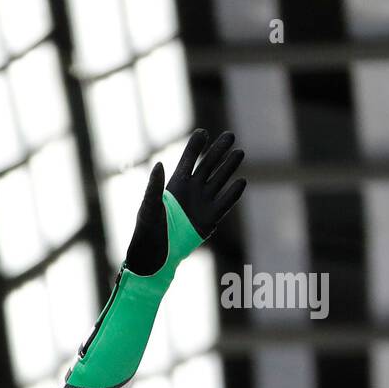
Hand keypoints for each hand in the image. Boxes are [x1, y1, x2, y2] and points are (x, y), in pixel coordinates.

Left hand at [124, 129, 245, 275]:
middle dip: (218, 150)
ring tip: (239, 152)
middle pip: (209, 165)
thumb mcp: (148, 206)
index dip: (196, 146)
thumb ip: (154, 186)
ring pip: (220, 180)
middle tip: (230, 135)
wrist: (154, 255)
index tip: (203, 132)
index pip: (189, 160)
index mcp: (176, 184)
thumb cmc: (146, 230)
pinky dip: (233, 193)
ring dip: (229, 167)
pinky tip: (241, 181)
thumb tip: (159, 164)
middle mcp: (192, 190)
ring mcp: (203, 203)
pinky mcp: (210, 219)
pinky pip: (225, 203)